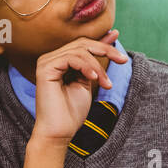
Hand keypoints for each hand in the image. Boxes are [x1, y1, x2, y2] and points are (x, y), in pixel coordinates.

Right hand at [31, 29, 126, 144]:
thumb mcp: (91, 80)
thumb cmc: (72, 111)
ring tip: (106, 84)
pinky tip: (94, 80)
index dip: (102, 41)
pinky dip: (87, 67)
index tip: (117, 36)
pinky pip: (72, 58)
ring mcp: (46, 62)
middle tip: (123, 60)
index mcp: (59, 61)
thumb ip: (96, 59)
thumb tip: (112, 34)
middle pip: (82, 43)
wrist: (59, 132)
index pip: (83, 44)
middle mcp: (50, 58)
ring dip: (98, 66)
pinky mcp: (45, 68)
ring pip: (80, 50)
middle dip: (105, 50)